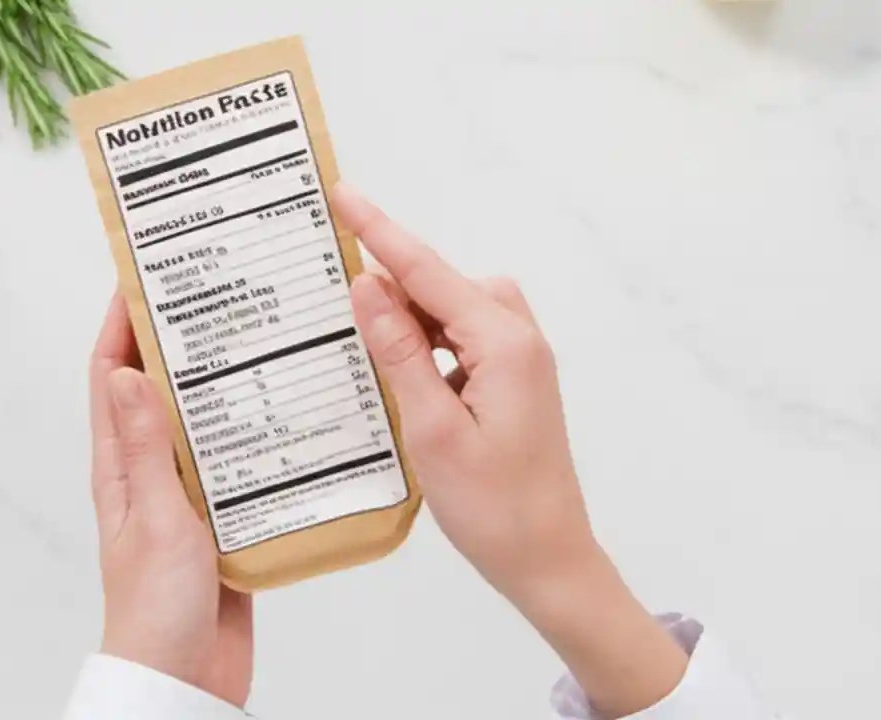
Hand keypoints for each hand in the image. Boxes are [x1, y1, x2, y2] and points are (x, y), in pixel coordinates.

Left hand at [88, 294, 252, 707]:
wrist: (186, 678)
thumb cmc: (154, 611)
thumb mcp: (155, 518)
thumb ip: (146, 447)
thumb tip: (129, 374)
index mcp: (120, 469)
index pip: (112, 378)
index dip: (120, 325)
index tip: (141, 277)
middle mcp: (150, 476)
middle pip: (158, 391)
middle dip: (177, 341)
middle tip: (212, 296)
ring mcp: (187, 498)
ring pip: (202, 424)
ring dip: (220, 384)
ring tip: (254, 341)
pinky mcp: (222, 522)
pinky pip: (236, 466)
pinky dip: (254, 436)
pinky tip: (284, 419)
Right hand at [332, 185, 687, 717]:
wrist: (550, 560)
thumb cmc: (492, 506)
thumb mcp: (433, 429)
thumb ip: (400, 353)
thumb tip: (369, 286)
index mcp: (504, 344)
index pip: (429, 272)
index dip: (381, 232)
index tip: (343, 192)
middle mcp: (519, 339)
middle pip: (445, 284)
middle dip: (392, 277)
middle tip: (331, 277)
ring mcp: (521, 361)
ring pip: (455, 311)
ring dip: (410, 315)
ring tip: (359, 331)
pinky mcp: (514, 382)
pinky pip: (464, 339)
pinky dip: (429, 341)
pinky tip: (397, 366)